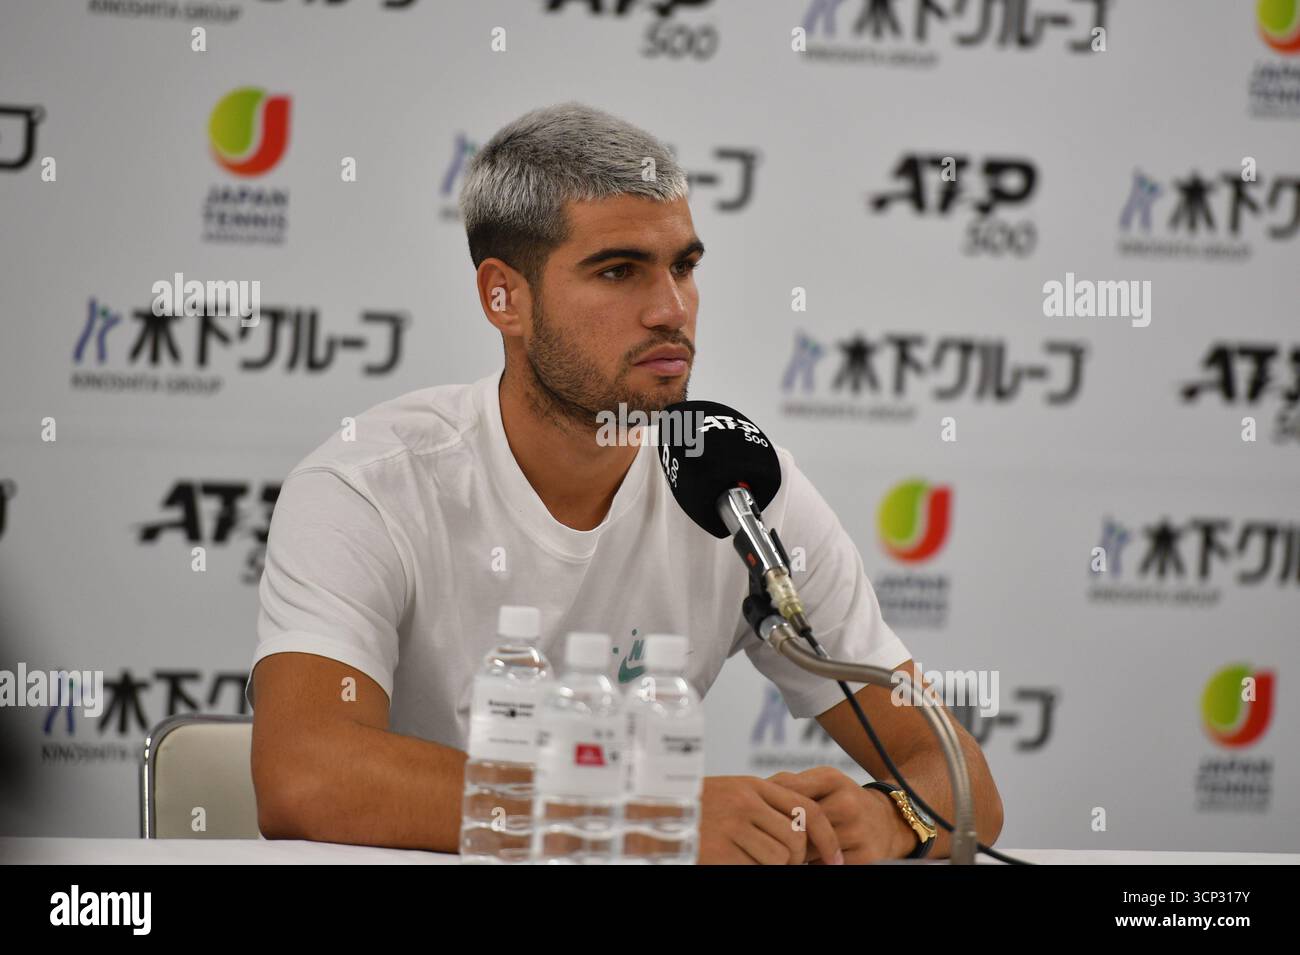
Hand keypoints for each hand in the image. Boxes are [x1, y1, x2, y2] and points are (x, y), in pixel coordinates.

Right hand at [697, 775, 844, 864]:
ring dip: (773, 868)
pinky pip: (755, 869)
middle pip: (796, 838)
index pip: (806, 808)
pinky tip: (734, 861)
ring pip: (779, 858)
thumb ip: (763, 806)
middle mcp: (743, 802)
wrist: (652, 817)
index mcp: (750, 785)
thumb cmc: (696, 810)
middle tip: (785, 864)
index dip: (827, 837)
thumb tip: (804, 834)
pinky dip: (751, 870)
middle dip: (796, 859)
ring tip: (751, 860)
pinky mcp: (719, 851)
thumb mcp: (731, 796)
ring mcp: (731, 826)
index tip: (836, 858)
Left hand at [767, 767, 913, 863]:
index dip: (768, 807)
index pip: (787, 793)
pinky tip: (810, 858)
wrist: (889, 822)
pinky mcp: (866, 858)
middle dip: (781, 834)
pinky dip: (813, 864)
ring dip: (794, 852)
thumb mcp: (821, 781)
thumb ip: (789, 783)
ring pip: (807, 850)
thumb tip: (754, 794)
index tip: (759, 817)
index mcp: (832, 779)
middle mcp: (847, 804)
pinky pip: (824, 867)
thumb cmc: (843, 800)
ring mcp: (857, 832)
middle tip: (769, 837)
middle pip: (796, 826)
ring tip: (788, 848)